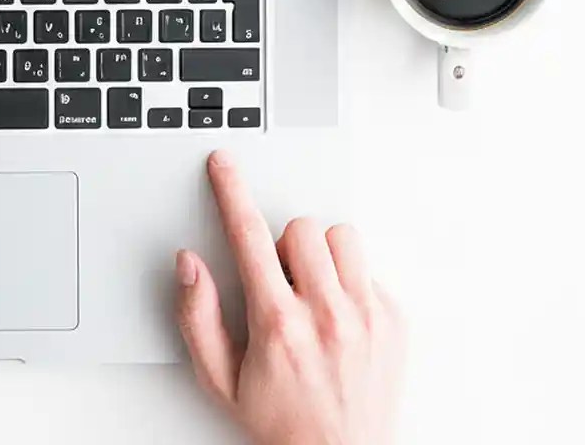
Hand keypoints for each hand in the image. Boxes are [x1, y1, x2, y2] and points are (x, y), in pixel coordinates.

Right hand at [176, 152, 405, 444]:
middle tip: (278, 279)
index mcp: (278, 324)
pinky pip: (368, 267)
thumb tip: (190, 266)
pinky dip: (348, 280)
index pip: (248, 235)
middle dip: (281, 243)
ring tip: (311, 289)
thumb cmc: (279, 421)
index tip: (224, 166)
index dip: (231, 191)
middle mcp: (326, 314)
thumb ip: (197, 316)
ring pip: (341, 237)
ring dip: (319, 254)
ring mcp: (366, 315)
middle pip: (301, 228)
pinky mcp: (394, 320)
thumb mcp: (219, 377)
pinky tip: (336, 313)